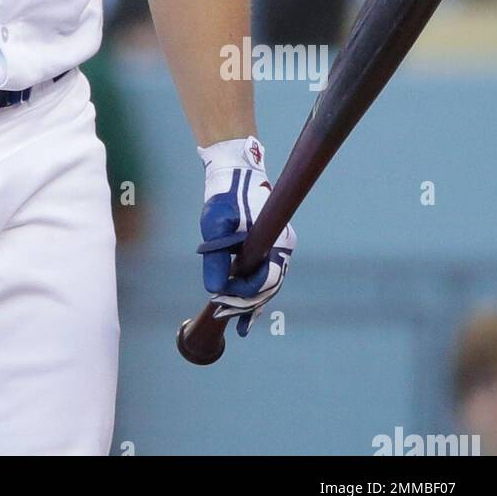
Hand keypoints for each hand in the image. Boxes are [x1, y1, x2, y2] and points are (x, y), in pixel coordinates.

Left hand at [196, 136, 295, 336]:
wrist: (236, 171)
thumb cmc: (225, 194)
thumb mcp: (215, 224)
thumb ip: (215, 257)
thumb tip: (214, 289)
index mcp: (274, 240)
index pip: (263, 279)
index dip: (242, 293)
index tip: (220, 299)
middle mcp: (282, 246)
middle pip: (268, 286)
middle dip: (247, 304)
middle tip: (224, 316)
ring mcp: (278, 246)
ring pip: (268, 283)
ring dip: (252, 303)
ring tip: (237, 325)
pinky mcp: (270, 245)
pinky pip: (266, 275)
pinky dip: (256, 294)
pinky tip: (247, 318)